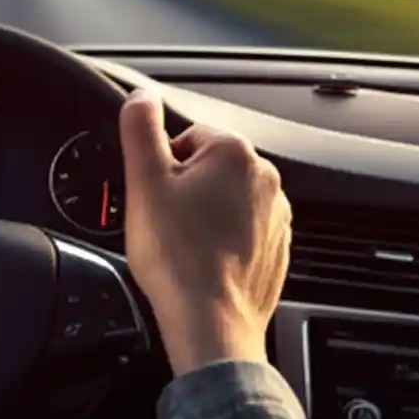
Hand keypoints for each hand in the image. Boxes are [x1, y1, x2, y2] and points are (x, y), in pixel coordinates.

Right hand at [119, 89, 291, 375]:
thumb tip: (140, 97)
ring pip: (226, 201)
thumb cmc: (178, 257)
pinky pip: (242, 231)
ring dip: (204, 215)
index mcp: (233, 152)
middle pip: (208, 168)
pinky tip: (203, 262)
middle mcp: (265, 177)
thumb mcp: (144, 182)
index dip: (161, 167)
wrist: (211, 322)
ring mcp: (276, 215)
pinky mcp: (277, 247)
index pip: (186, 138)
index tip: (154, 198)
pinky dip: (222, 242)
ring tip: (184, 246)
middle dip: (185, 190)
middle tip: (165, 224)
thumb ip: (140, 128)